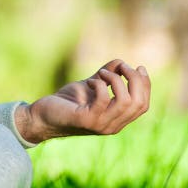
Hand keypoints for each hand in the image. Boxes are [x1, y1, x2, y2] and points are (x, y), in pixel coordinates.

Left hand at [16, 59, 150, 143]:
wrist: (41, 115)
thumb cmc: (66, 102)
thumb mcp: (90, 86)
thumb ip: (106, 77)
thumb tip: (121, 62)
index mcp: (117, 119)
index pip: (142, 105)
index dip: (145, 86)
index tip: (139, 67)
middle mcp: (113, 125)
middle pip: (139, 103)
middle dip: (135, 80)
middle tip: (123, 66)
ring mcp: (100, 124)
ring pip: (125, 102)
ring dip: (117, 80)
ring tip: (103, 72)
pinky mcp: (86, 120)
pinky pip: (103, 99)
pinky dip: (99, 85)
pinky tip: (89, 81)